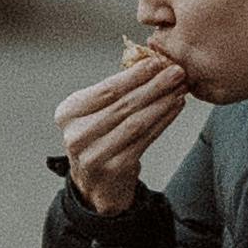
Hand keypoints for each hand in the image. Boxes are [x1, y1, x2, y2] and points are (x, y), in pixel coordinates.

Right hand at [53, 46, 188, 214]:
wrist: (96, 185)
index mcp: (68, 113)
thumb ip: (112, 92)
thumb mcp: (94, 113)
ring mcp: (94, 155)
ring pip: (136, 122)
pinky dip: (163, 121)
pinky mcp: (114, 169)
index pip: (105, 90)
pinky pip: (145, 139)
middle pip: (122, 105)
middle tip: (176, 72)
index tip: (156, 62)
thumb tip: (150, 63)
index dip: (133, 75)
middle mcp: (76, 135)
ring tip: (179, 89)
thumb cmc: (99, 138)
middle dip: (153, 86)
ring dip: (162, 103)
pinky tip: (175, 108)